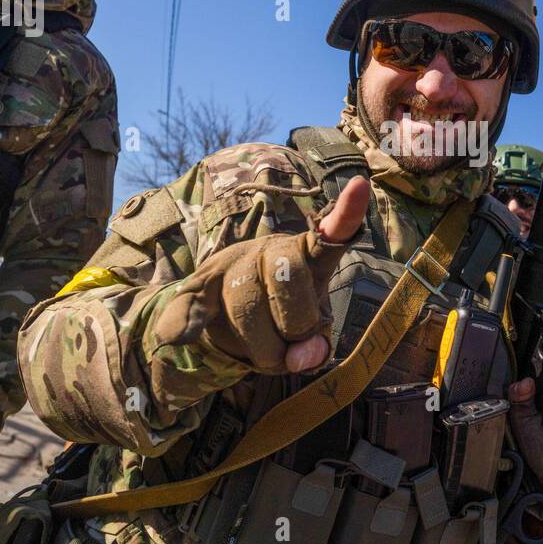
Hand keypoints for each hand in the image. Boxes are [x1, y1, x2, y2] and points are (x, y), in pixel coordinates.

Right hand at [155, 176, 369, 373]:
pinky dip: (186, 321)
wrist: (227, 320)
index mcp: (308, 255)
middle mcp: (270, 250)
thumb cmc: (283, 319)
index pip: (330, 234)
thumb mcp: (309, 335)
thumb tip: (301, 358)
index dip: (346, 213)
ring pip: (247, 305)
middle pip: (287, 276)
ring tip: (267, 356)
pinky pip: (190, 303)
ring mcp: (232, 265)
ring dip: (262, 348)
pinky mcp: (198, 285)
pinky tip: (181, 335)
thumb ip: (314, 347)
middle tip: (295, 347)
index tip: (361, 185)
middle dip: (296, 325)